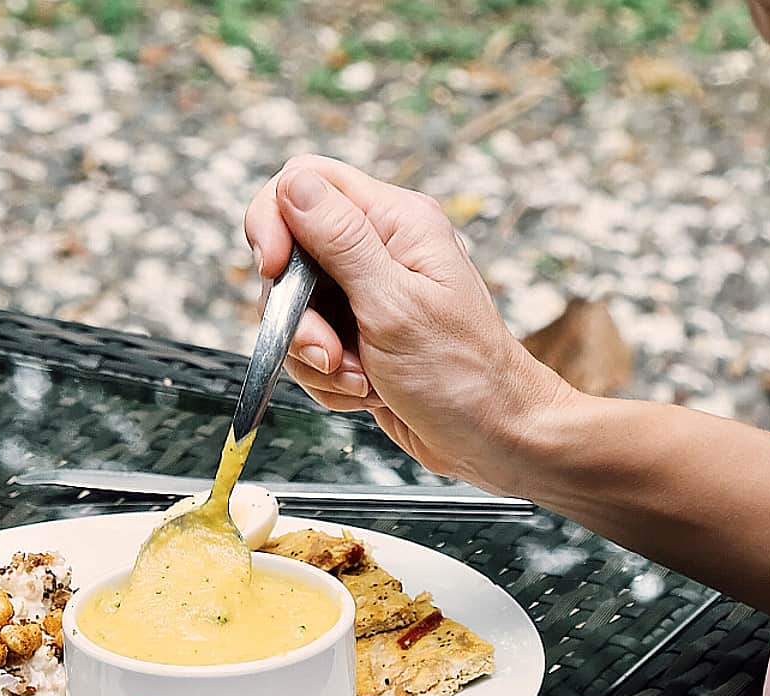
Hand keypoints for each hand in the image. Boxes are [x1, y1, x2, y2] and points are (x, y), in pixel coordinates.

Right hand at [244, 155, 572, 493]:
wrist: (495, 439)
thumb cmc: (464, 375)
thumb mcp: (395, 305)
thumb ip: (341, 242)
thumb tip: (294, 183)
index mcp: (396, 221)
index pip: (305, 182)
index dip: (274, 222)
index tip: (274, 271)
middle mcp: (379, 249)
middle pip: (290, 256)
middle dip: (296, 314)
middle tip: (329, 353)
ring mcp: (366, 294)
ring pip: (294, 311)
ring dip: (314, 356)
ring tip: (361, 380)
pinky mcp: (358, 335)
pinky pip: (309, 348)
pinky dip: (327, 378)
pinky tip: (366, 392)